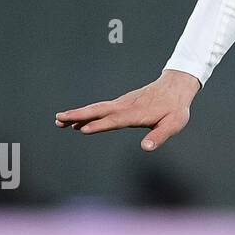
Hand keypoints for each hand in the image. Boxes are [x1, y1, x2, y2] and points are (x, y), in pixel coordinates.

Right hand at [55, 69, 200, 150]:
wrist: (176, 86)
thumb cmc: (176, 108)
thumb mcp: (174, 123)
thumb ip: (160, 135)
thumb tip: (146, 148)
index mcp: (136, 114)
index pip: (115, 120)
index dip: (100, 125)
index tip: (82, 129)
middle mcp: (125, 107)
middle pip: (98, 111)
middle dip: (78, 115)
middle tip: (58, 119)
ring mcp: (122, 104)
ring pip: (96, 109)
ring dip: (78, 114)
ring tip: (58, 121)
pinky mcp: (121, 103)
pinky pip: (101, 108)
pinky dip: (87, 113)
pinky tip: (78, 120)